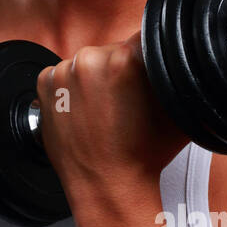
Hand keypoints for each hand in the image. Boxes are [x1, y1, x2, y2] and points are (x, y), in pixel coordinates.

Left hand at [36, 35, 191, 223]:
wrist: (107, 186)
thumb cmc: (144, 154)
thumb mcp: (177, 109)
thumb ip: (179, 74)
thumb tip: (182, 53)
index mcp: (126, 58)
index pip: (143, 40)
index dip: (148, 59)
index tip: (147, 79)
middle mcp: (90, 59)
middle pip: (113, 51)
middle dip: (121, 70)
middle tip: (128, 102)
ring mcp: (63, 72)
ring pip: (88, 64)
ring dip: (95, 79)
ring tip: (106, 111)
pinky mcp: (45, 84)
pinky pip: (63, 76)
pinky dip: (72, 89)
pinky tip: (86, 112)